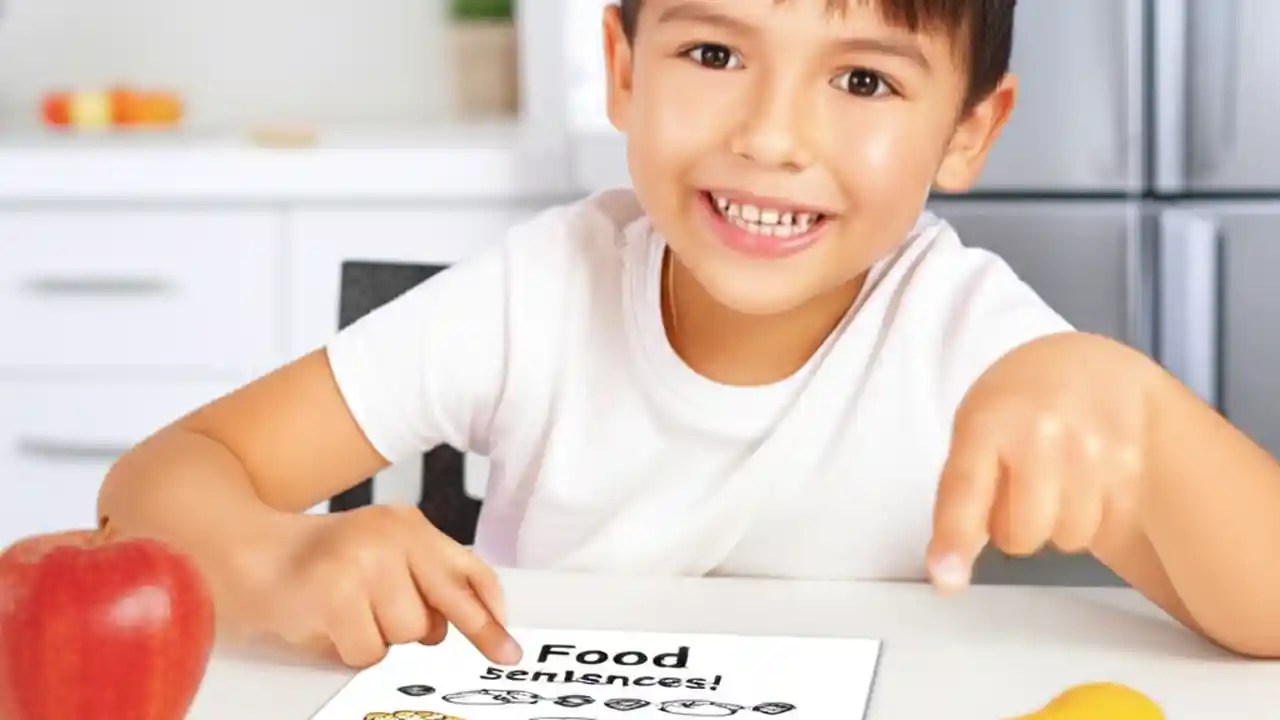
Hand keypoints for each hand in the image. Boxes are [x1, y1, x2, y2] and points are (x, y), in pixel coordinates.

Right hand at [242, 504, 519, 667]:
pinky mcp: (335, 594)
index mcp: (408, 525)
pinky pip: (368, 651)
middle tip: (501, 654)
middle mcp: (390, 538)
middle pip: (443, 609)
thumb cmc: (322, 559)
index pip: (465, 569)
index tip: (511, 643)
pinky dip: (349, 648)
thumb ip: (428, 575)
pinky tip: (330, 623)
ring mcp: (363, 564)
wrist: (250, 551)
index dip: (491, 610)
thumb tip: (476, 617)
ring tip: (352, 612)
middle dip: (472, 633)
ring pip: (407, 635)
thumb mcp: (383, 549)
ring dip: (380, 636)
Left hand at [926, 333, 1157, 591]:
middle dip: (1015, 530)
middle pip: (1023, 534)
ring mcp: (1091, 445)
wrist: (1085, 365)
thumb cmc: (1014, 409)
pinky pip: (1109, 529)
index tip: (947, 580)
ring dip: (1056, 526)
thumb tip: (947, 579)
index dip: (955, 539)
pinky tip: (1084, 486)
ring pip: (1068, 538)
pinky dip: (1094, 521)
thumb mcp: (972, 436)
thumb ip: (958, 503)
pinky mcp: (1130, 460)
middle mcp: (1040, 431)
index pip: (965, 490)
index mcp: (986, 422)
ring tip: (1052, 485)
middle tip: (1017, 495)